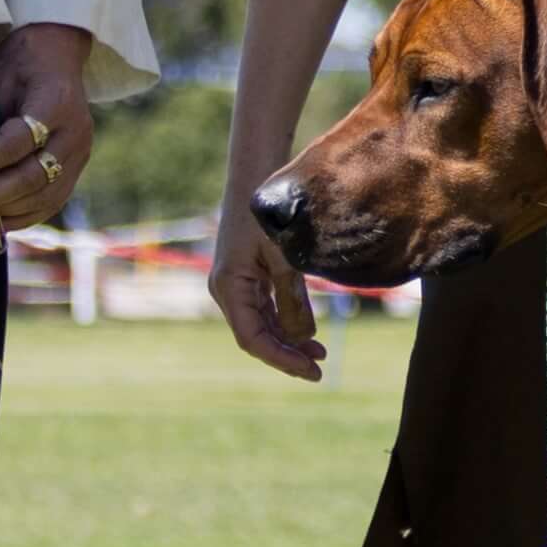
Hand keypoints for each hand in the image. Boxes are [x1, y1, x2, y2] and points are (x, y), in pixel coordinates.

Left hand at [0, 23, 95, 221]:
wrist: (58, 52)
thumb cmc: (21, 62)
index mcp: (55, 103)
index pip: (12, 145)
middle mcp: (74, 134)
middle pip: (30, 178)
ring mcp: (81, 154)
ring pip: (43, 196)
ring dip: (2, 210)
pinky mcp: (79, 167)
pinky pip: (52, 201)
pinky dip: (22, 216)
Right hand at [208, 194, 326, 381]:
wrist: (255, 176)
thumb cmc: (270, 213)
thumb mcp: (285, 256)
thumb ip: (292, 297)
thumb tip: (304, 337)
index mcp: (229, 286)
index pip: (252, 338)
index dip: (281, 358)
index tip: (311, 370)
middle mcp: (227, 290)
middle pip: (256, 336)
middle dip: (287, 354)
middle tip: (319, 370)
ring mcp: (236, 284)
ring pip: (261, 325)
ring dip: (288, 340)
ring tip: (319, 355)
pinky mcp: (247, 277)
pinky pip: (265, 309)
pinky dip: (286, 321)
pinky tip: (309, 333)